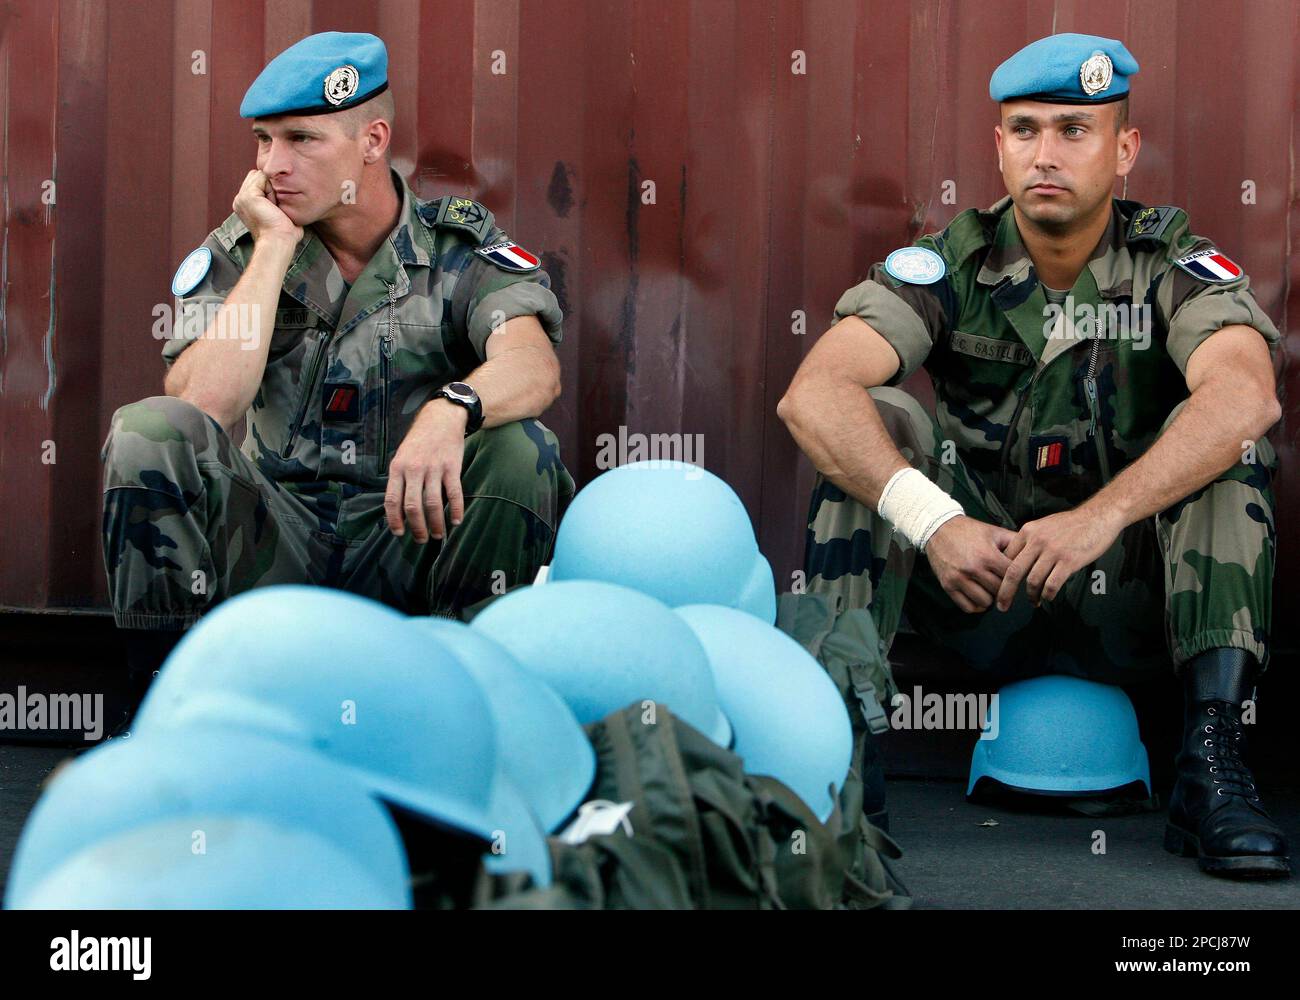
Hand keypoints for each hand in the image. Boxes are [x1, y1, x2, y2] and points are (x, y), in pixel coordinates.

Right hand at [232, 169, 302, 245]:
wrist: (279, 241)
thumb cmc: (284, 233)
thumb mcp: (279, 214)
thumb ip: (277, 201)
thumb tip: (286, 195)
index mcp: (245, 204)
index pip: (257, 182)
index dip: (270, 189)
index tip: (276, 209)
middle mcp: (240, 200)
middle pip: (257, 176)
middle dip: (270, 187)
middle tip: (274, 208)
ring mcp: (242, 197)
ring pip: (260, 176)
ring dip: (271, 189)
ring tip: (273, 207)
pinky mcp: (248, 195)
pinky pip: (262, 178)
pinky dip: (271, 190)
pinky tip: (272, 205)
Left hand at [384, 400, 468, 542]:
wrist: (441, 418)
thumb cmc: (419, 441)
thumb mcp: (401, 456)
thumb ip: (399, 480)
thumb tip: (399, 509)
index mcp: (398, 468)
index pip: (392, 499)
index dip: (395, 519)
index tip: (399, 532)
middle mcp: (414, 469)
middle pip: (413, 505)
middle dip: (417, 527)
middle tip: (421, 539)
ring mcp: (434, 468)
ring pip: (433, 503)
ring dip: (436, 523)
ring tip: (438, 535)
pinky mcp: (452, 467)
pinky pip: (454, 493)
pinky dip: (455, 509)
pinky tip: (456, 521)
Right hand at [923, 515, 1016, 612]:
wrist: (938, 528)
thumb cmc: (968, 530)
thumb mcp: (994, 531)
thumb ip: (1015, 542)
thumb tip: (1032, 553)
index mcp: (987, 556)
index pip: (1011, 577)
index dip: (1017, 577)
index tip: (1017, 577)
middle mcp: (973, 569)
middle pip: (999, 591)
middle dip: (1004, 587)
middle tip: (1003, 583)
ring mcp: (959, 579)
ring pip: (985, 602)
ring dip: (990, 598)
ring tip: (989, 589)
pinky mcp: (948, 586)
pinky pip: (968, 607)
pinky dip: (976, 605)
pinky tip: (978, 595)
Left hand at [994, 506, 1123, 610]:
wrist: (1098, 516)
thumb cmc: (1072, 523)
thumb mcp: (1043, 526)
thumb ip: (1030, 541)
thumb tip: (1018, 559)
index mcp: (1028, 531)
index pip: (1006, 557)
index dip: (1001, 575)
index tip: (1000, 587)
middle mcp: (1037, 541)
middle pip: (1014, 571)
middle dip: (1006, 592)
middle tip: (1003, 605)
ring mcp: (1053, 551)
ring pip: (1033, 581)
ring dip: (1031, 596)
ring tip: (1033, 601)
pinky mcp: (1069, 561)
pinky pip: (1052, 584)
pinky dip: (1048, 594)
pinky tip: (1048, 597)